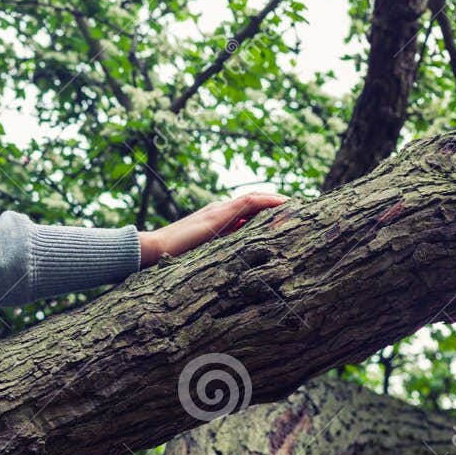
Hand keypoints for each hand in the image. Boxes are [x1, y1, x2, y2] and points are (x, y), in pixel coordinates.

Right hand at [139, 192, 286, 266]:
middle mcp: (220, 209)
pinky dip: (268, 201)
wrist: (154, 248)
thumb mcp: (202, 252)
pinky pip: (250, 203)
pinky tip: (285, 205)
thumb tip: (237, 256)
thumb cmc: (173, 255)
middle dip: (277, 202)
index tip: (288, 216)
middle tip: (301, 208)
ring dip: (277, 200)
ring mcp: (219, 210)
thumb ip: (219, 248)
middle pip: (255, 200)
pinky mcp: (220, 215)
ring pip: (255, 198)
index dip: (268, 210)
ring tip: (299, 204)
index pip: (248, 209)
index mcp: (216, 218)